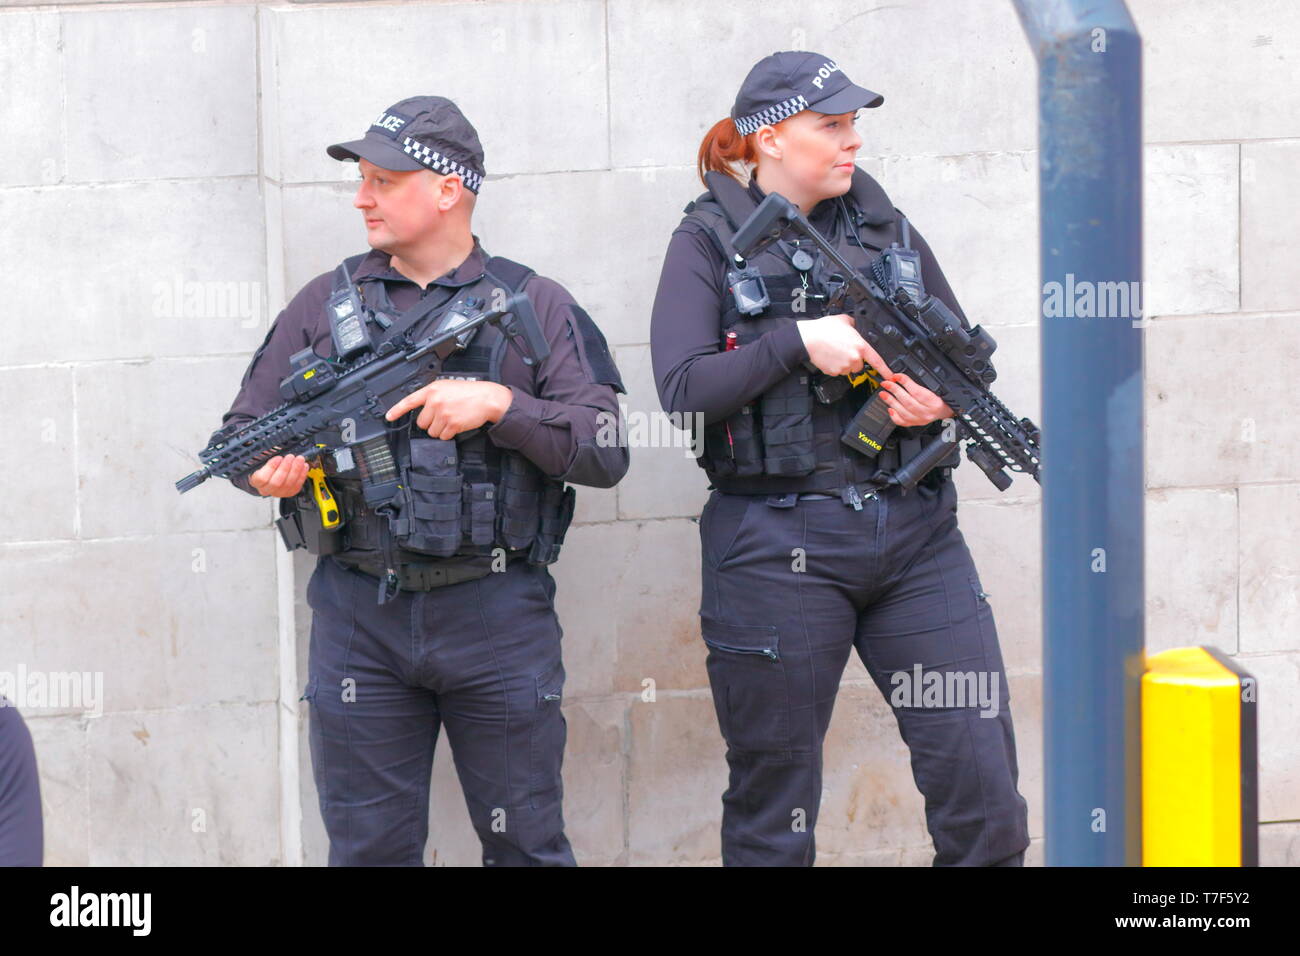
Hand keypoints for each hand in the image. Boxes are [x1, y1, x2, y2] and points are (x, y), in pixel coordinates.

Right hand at [250, 455, 309, 497]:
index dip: (271, 467)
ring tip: (299, 459)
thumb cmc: (265, 468)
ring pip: (288, 484)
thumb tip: (275, 448)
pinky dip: (302, 475)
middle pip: (276, 482)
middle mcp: (267, 490)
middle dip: (285, 468)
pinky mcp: (289, 493)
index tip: (278, 458)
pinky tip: (304, 466)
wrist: (270, 478)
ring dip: (296, 470)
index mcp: (256, 482)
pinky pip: (297, 485)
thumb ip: (267, 457)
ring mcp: (279, 493)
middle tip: (290, 456)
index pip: (261, 478)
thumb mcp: (262, 461)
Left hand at [384, 379, 512, 438]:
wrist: (487, 398)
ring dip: (440, 429)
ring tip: (451, 419)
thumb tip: (421, 408)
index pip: (410, 401)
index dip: (397, 410)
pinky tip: (456, 424)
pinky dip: (449, 434)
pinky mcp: (452, 424)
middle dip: (430, 422)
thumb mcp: (447, 386)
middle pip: (421, 422)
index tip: (389, 417)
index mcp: (433, 390)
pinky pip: (443, 436)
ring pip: (432, 431)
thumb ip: (432, 395)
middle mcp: (436, 401)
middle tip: (442, 416)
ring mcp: (443, 413)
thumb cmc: (469, 393)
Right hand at [798, 313, 893, 378]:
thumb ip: (855, 324)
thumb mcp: (844, 320)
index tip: (890, 376)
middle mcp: (854, 358)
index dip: (885, 369)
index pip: (877, 360)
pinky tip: (829, 356)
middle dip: (854, 359)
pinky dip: (835, 365)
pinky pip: (838, 371)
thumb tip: (857, 325)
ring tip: (835, 351)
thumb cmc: (823, 329)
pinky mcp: (834, 372)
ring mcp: (843, 367)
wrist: (807, 339)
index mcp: (860, 346)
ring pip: (848, 368)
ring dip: (844, 362)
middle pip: (859, 364)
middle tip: (844, 349)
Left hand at [878, 372, 954, 427]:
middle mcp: (928, 413)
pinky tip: (889, 408)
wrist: (947, 410)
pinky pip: (902, 422)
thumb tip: (903, 376)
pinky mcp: (915, 424)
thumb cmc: (942, 397)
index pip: (917, 392)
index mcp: (935, 402)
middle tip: (886, 383)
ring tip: (883, 393)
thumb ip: (922, 382)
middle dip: (894, 391)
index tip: (897, 376)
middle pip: (908, 402)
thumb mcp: (937, 388)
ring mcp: (921, 420)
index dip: (905, 383)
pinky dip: (894, 415)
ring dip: (891, 401)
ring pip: (903, 412)